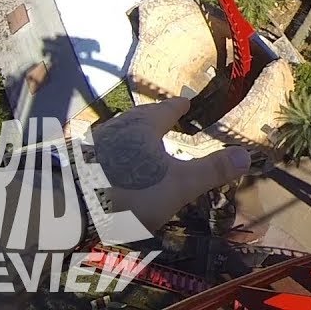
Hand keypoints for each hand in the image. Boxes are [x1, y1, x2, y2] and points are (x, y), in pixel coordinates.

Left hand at [91, 98, 249, 231]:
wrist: (64, 209)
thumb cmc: (128, 191)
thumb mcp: (178, 185)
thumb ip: (211, 170)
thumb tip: (246, 155)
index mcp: (144, 126)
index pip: (166, 109)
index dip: (178, 106)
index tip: (185, 101)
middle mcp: (118, 128)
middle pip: (140, 117)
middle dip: (154, 117)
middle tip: (165, 117)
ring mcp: (93, 145)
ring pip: (119, 133)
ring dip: (132, 134)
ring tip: (142, 142)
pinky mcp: (76, 164)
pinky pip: (102, 151)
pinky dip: (114, 153)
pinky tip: (115, 166)